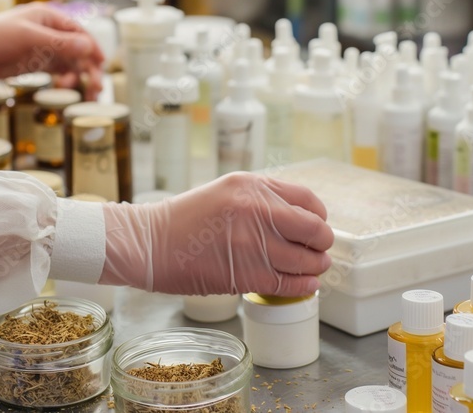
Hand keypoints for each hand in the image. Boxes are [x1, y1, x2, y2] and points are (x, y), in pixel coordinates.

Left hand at [0, 3, 103, 98]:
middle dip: (90, 69)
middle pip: (78, 51)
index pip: (80, 32)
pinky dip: (65, 81)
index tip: (102, 65)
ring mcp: (42, 49)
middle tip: (96, 88)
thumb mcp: (28, 37)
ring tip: (85, 94)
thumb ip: (59, 43)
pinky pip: (57, 72)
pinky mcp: (34, 64)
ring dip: (80, 78)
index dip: (93, 48)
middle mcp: (49, 33)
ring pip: (70, 64)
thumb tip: (88, 47)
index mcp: (49, 18)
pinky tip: (65, 90)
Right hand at [100, 172, 333, 296]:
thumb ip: (262, 199)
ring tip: (313, 268)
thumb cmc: (186, 219)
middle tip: (319, 251)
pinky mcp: (246, 274)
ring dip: (316, 266)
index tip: (317, 227)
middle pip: (315, 229)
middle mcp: (257, 210)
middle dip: (322, 243)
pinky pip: (289, 283)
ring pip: (306, 259)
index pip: (308, 200)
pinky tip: (306, 285)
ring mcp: (253, 243)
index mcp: (253, 186)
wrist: (150, 243)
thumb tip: (299, 218)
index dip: (319, 217)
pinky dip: (303, 286)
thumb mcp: (227, 191)